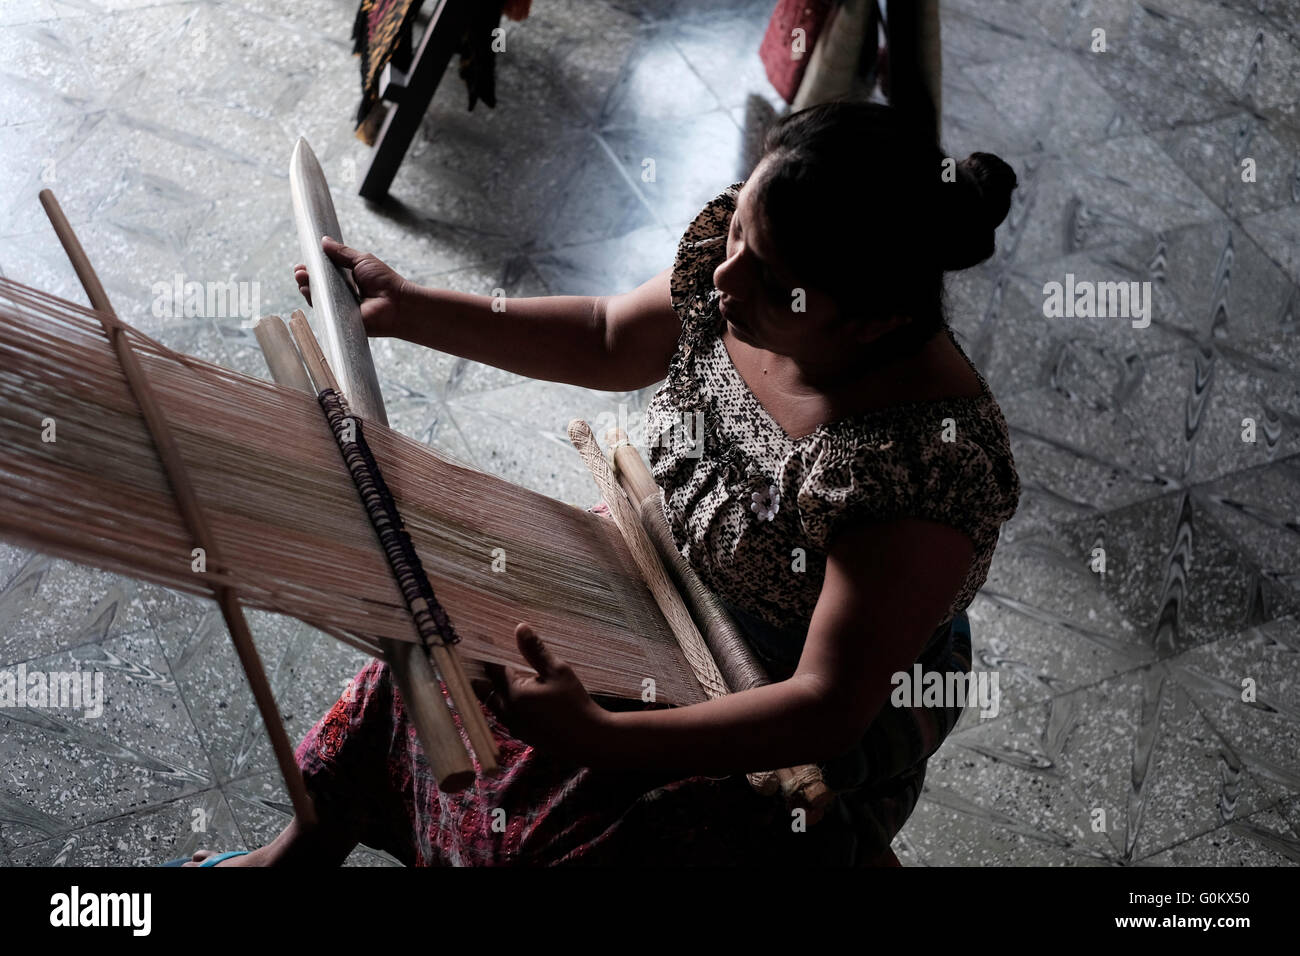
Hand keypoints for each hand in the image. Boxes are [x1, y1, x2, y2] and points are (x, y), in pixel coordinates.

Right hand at [293, 236, 407, 337]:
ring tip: (302, 279)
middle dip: (305, 278)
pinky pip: (325, 312)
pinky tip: (310, 294)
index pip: (324, 273)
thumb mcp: (362, 260)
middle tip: (300, 271)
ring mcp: (340, 308)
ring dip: (307, 289)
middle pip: (317, 286)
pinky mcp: (341, 320)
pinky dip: (316, 304)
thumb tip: (324, 241)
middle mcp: (341, 293)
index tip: (303, 263)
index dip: (312, 269)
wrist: (397, 302)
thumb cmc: (385, 281)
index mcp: (347, 278)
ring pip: (318, 299)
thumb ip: (342, 253)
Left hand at [476, 624, 607, 764]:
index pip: (491, 669)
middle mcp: (508, 712)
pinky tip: (516, 695)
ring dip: (491, 689)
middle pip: (482, 690)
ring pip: (491, 705)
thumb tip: (520, 627)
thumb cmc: (575, 703)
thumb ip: (536, 651)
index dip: (486, 653)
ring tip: (496, 674)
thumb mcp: (559, 671)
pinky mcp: (521, 735)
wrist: (588, 739)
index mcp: (514, 694)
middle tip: (482, 657)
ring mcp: (513, 726)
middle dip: (481, 674)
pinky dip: (503, 703)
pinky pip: (504, 716)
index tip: (484, 639)